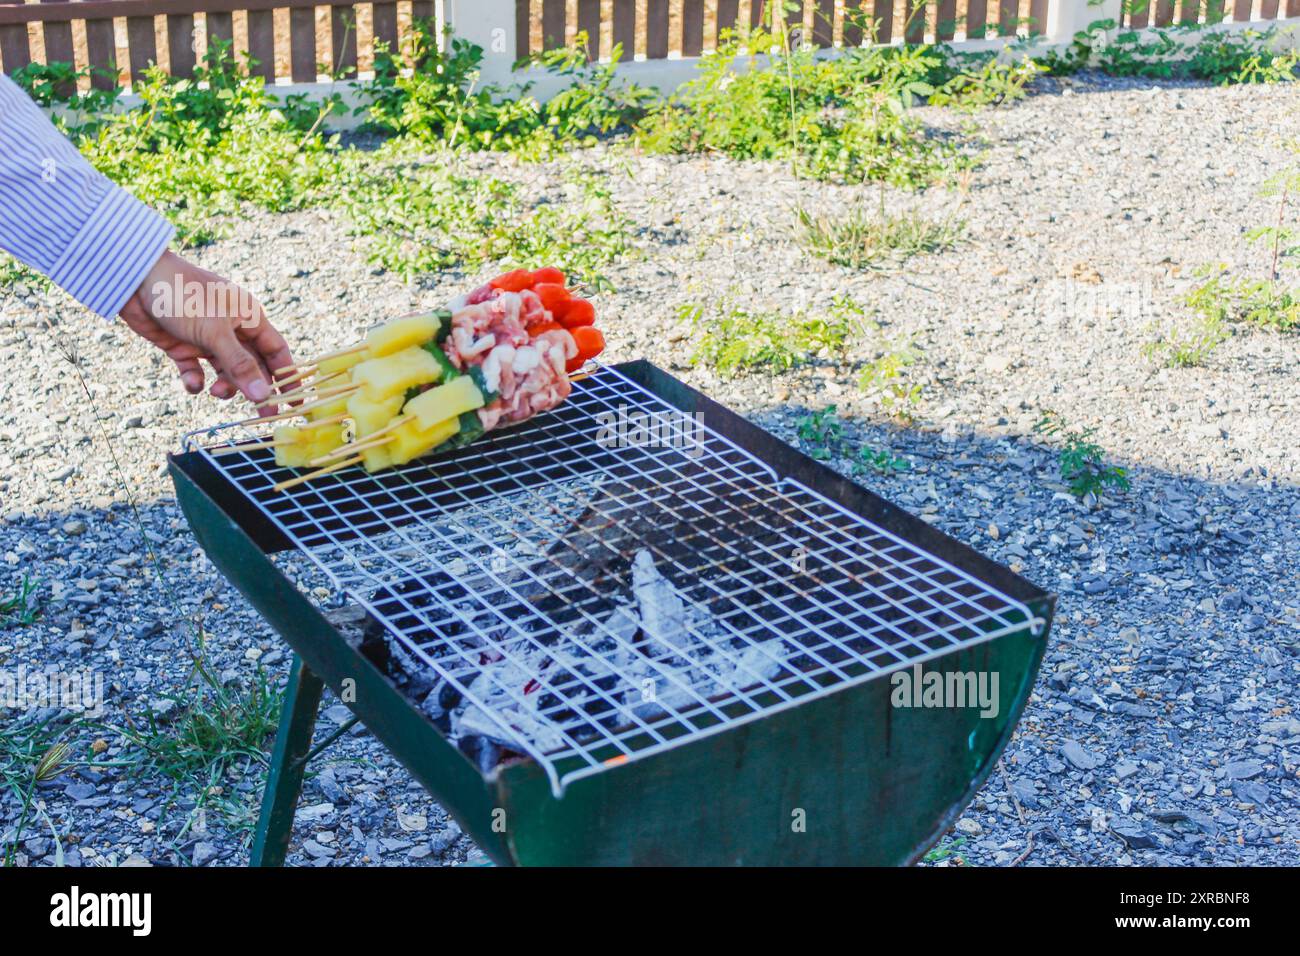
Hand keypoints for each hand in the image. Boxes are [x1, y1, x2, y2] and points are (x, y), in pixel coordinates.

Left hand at [119, 250, 292, 411]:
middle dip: (256, 388)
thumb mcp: (215, 333)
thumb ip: (240, 366)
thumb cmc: (183, 296)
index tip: (295, 400)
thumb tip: (264, 396)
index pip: (276, 351)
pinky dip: (195, 381)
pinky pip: (196, 371)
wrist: (134, 279)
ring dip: (224, 385)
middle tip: (263, 415)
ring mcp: (206, 338)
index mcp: (248, 318)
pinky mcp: (182, 345)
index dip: (288, 375)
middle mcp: (231, 329)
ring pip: (225, 371)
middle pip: (253, 365)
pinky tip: (192, 383)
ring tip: (215, 392)